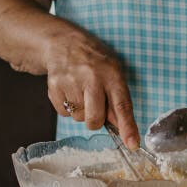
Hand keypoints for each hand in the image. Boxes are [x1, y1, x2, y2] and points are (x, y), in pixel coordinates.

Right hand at [45, 30, 139, 148]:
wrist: (63, 42)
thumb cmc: (94, 62)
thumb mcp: (113, 73)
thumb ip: (117, 100)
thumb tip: (122, 128)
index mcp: (112, 74)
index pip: (122, 105)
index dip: (127, 127)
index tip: (132, 144)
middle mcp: (92, 77)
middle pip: (95, 119)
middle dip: (96, 120)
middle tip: (95, 106)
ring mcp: (71, 82)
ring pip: (79, 118)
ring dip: (81, 111)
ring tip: (81, 90)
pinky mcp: (54, 86)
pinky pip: (64, 113)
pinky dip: (68, 107)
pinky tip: (69, 90)